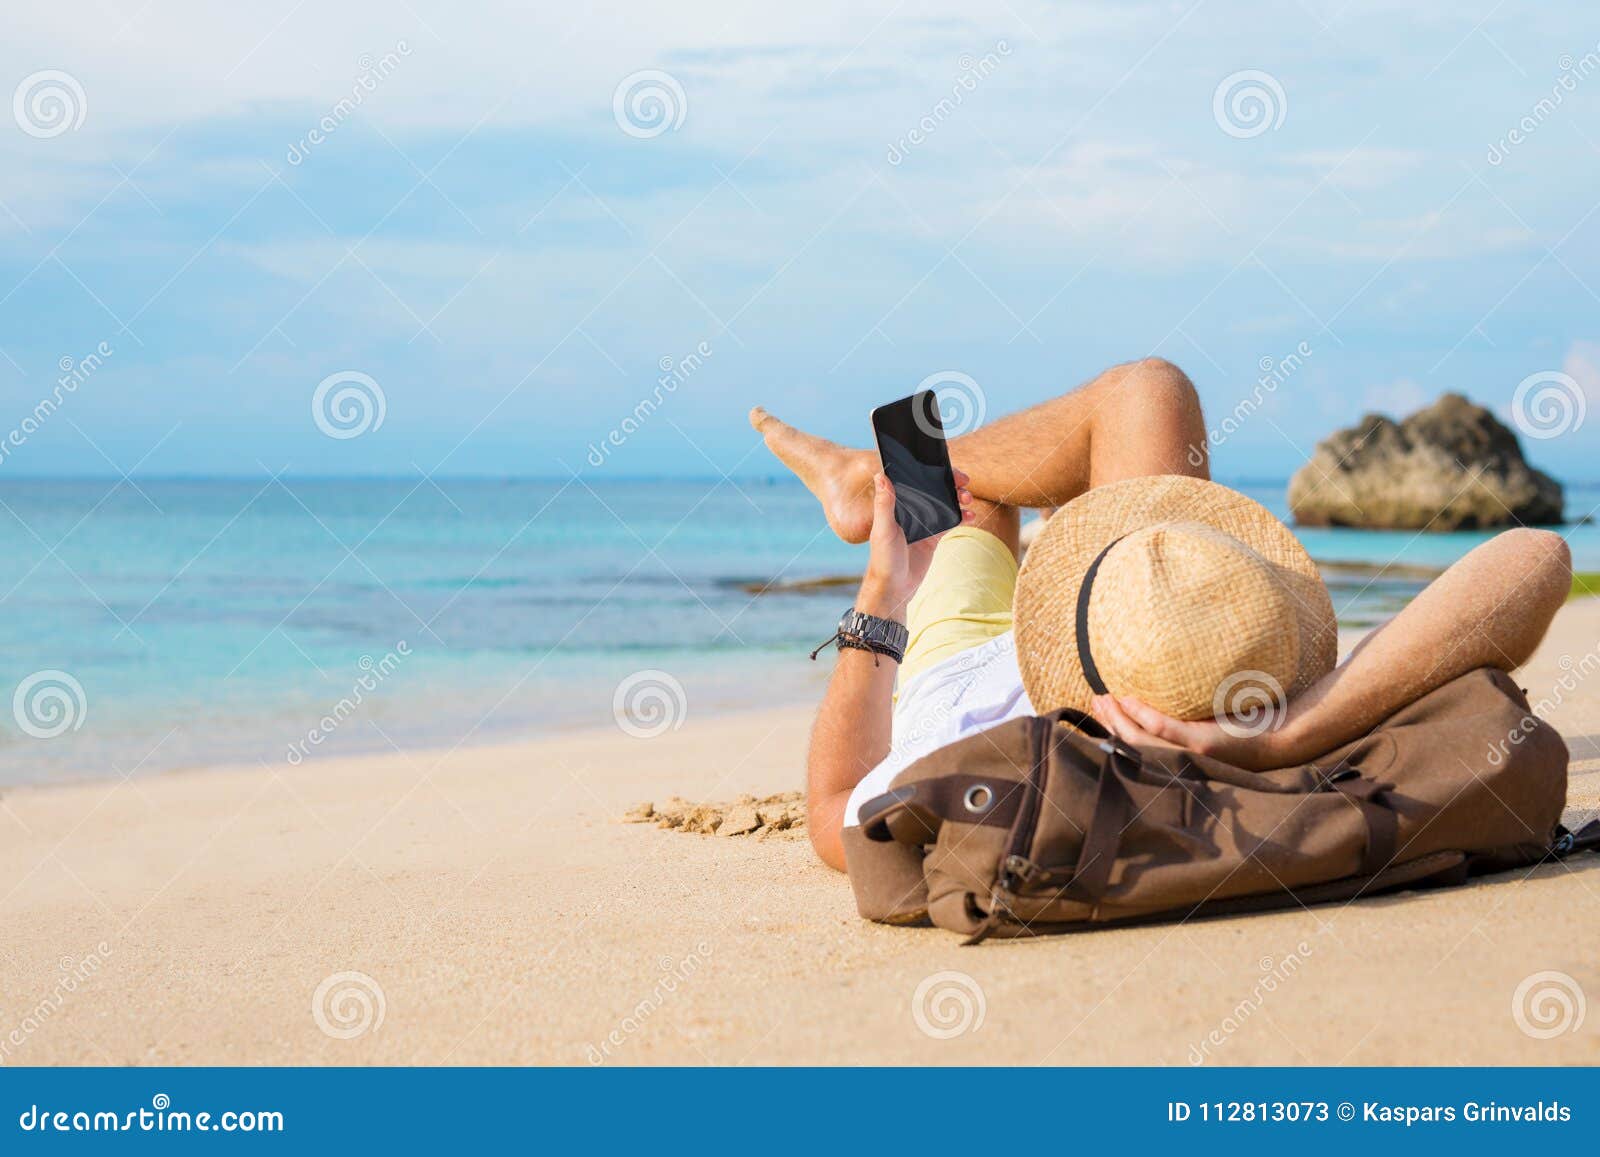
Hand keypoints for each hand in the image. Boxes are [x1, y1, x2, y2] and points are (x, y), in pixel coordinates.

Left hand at [858, 469, 974, 615]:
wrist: (895, 587)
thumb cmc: (883, 559)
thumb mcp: (884, 529)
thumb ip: (884, 504)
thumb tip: (880, 475)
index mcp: (896, 504)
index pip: (914, 480)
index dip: (930, 471)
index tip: (946, 468)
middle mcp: (910, 511)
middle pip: (933, 489)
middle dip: (950, 483)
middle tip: (964, 482)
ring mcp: (923, 523)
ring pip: (944, 503)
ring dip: (958, 498)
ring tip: (968, 499)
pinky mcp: (933, 536)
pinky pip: (950, 521)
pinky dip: (962, 516)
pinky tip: (970, 516)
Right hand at [1089, 694, 1296, 771]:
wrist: (1282, 738)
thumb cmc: (1247, 729)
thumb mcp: (1208, 725)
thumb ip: (1185, 718)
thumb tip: (1162, 695)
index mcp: (1179, 763)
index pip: (1136, 750)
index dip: (1112, 732)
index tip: (1098, 710)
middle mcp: (1180, 765)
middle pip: (1130, 746)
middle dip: (1107, 723)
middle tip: (1093, 700)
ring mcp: (1189, 756)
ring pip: (1139, 740)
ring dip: (1116, 719)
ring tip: (1104, 698)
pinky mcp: (1202, 743)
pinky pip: (1163, 729)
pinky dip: (1141, 715)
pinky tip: (1129, 699)